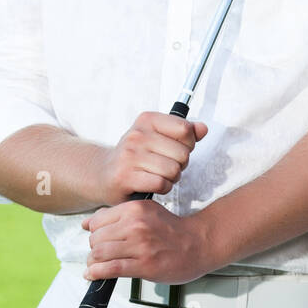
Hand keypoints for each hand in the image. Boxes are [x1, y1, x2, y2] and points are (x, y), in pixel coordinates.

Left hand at [81, 198, 215, 284]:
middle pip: (96, 238)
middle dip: (93, 249)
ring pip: (99, 254)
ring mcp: (140, 245)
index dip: (94, 232)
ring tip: (97, 265)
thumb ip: (118, 215)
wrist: (199, 243)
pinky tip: (93, 275)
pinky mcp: (144, 265)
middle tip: (100, 254)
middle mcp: (135, 225)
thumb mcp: (147, 211)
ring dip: (93, 262)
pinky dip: (96, 273)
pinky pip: (110, 269)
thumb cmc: (172, 230)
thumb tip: (88, 223)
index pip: (97, 221)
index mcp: (135, 209)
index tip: (98, 239)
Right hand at [94, 111, 208, 204]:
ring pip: (173, 170)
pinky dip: (163, 188)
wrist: (103, 173)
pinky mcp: (126, 177)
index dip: (188, 143)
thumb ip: (184, 132)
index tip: (177, 148)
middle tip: (167, 166)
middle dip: (180, 164)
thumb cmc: (137, 154)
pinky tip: (153, 185)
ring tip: (160, 175)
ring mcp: (130, 156)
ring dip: (172, 178)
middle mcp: (137, 135)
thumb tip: (203, 129)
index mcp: (147, 120)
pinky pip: (161, 184)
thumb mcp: (158, 136)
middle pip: (182, 153)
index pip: (185, 129)